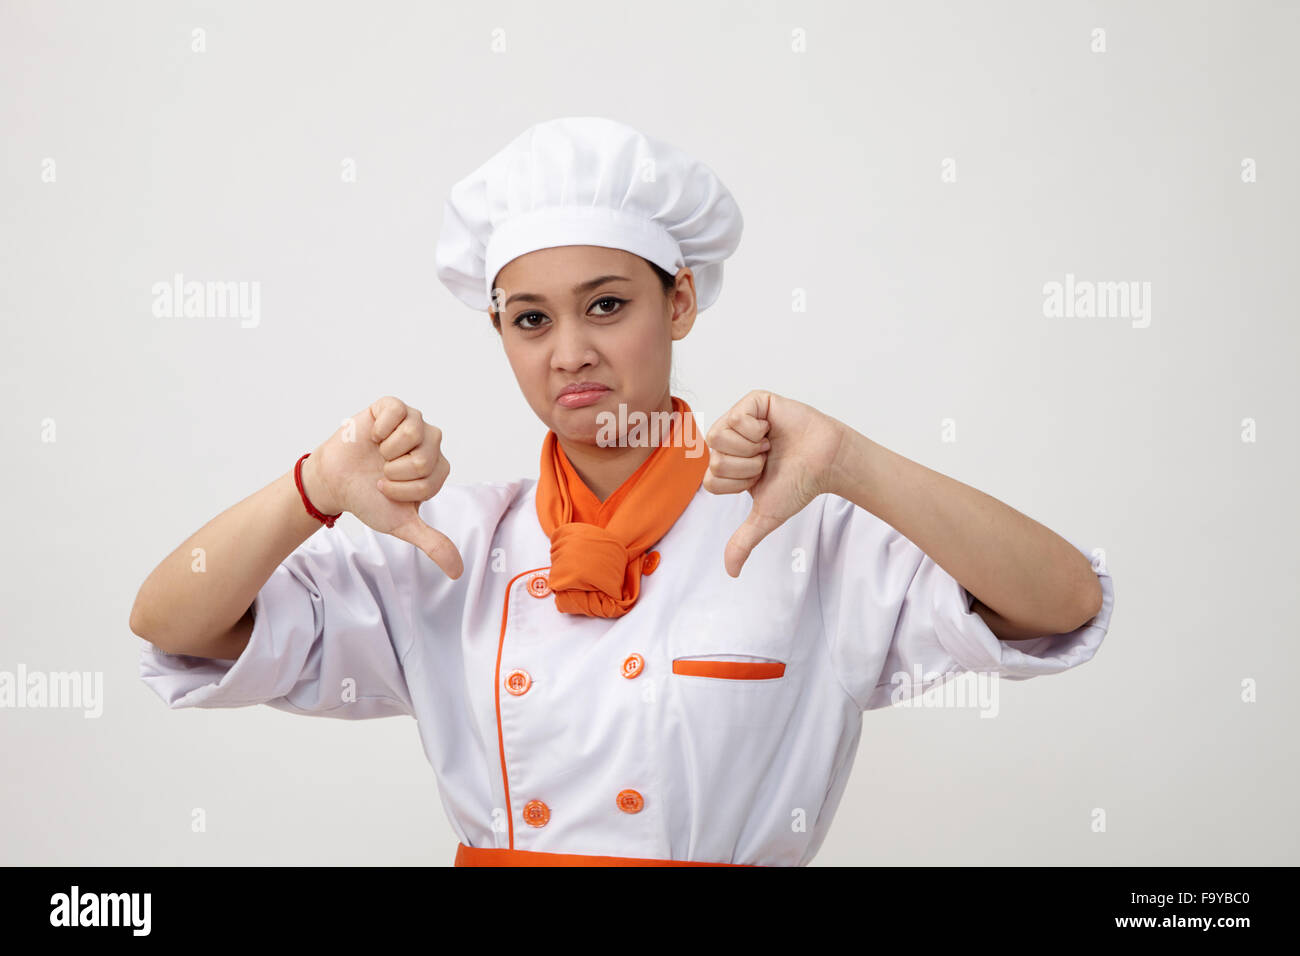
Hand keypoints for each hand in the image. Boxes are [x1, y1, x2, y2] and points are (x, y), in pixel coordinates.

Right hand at [304, 396, 463, 578]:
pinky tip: (373, 437)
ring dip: (387, 451)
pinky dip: (380, 428)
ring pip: (413, 433)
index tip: (388, 490)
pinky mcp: (392, 407)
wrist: (335, 481)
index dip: (404, 489)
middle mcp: (430, 443)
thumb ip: (432, 543)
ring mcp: (412, 422)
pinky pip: (396, 410)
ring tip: (378, 454)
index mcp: (437, 468)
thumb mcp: (401, 524)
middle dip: (395, 472)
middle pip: (424, 457)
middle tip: (382, 472)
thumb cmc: (370, 499)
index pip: (431, 479)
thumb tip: (457, 572)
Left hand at [703, 390, 844, 576]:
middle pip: (714, 460)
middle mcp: (730, 442)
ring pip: (719, 438)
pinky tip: (772, 430)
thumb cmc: (800, 484)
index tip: (762, 478)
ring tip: (771, 445)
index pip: (712, 480)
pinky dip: (756, 429)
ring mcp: (739, 420)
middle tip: (769, 460)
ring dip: (751, 448)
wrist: (826, 462)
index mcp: (728, 466)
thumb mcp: (766, 516)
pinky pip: (737, 417)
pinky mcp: (754, 402)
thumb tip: (732, 573)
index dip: (740, 484)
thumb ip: (744, 541)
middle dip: (747, 466)